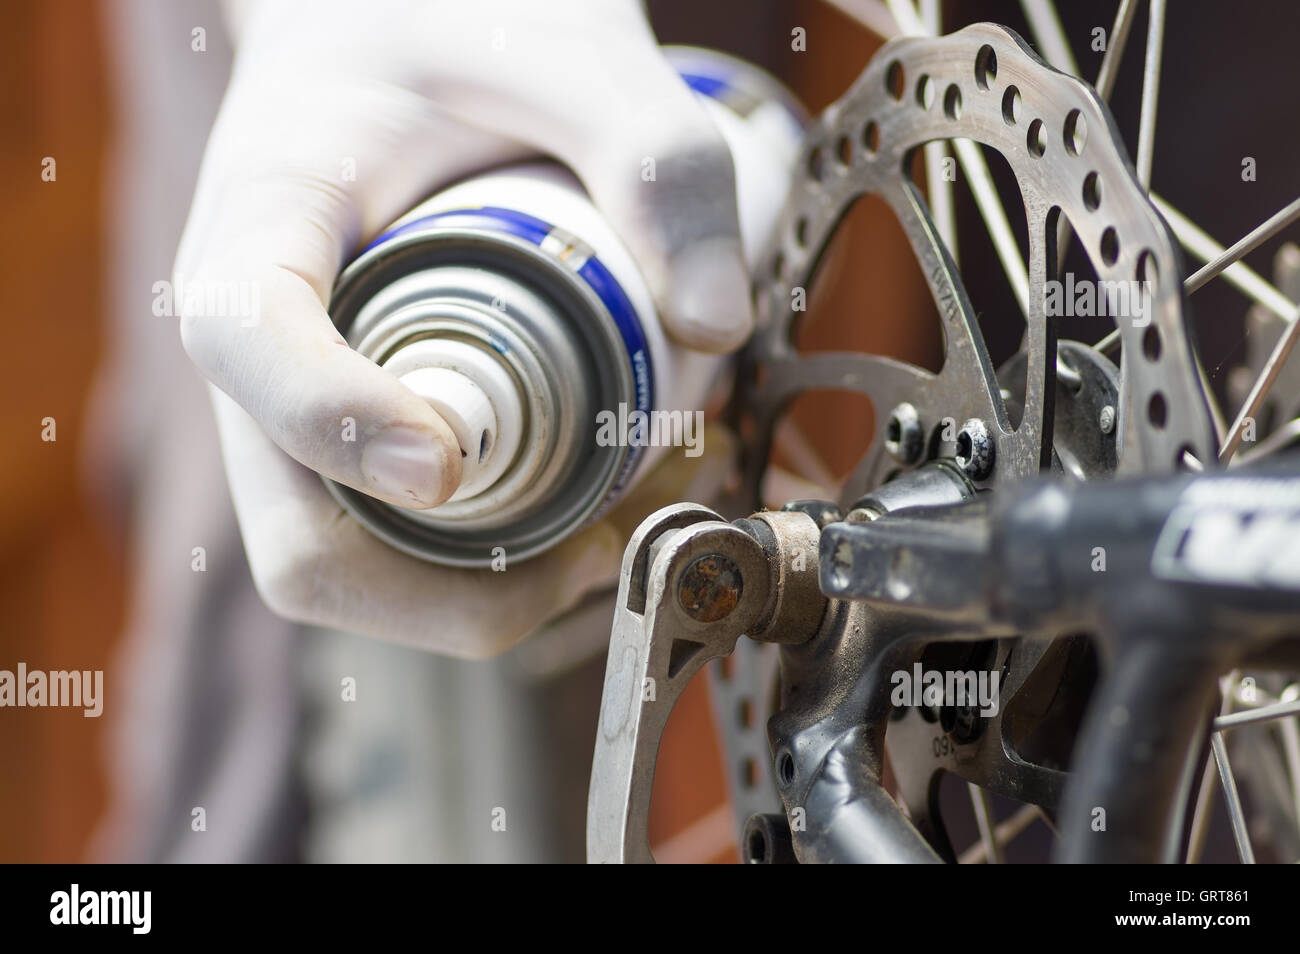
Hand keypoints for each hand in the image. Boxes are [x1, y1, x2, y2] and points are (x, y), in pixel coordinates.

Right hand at [175, 0, 752, 653]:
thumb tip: (715, 324)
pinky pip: (399, 551)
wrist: (388, 32)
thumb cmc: (450, 26)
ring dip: (485, 591)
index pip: (250, 344)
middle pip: (299, 541)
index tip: (451, 461)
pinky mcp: (352, 439)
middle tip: (594, 546)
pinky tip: (593, 511)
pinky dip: (492, 565)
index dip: (337, 423)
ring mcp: (299, 411)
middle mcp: (259, 347)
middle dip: (448, 587)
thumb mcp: (567, 54)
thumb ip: (653, 159)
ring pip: (355, 572)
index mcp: (262, 222)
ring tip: (616, 532)